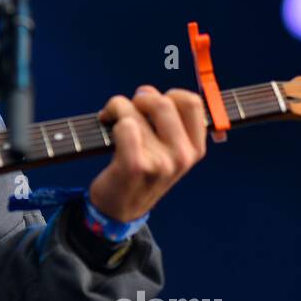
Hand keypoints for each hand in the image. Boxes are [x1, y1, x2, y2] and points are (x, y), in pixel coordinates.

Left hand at [88, 85, 206, 221]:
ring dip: (117, 107)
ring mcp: (160, 163)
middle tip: (126, 109)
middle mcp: (182, 156)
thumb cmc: (141, 172)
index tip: (150, 106)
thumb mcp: (167, 152)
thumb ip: (168, 123)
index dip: (168, 95)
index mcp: (195, 149)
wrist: (119, 209)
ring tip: (111, 117)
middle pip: (162, 102)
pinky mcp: (135, 166)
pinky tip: (105, 126)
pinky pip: (125, 125)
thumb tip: (146, 92)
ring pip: (136, 110)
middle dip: (139, 98)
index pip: (192, 103)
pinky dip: (111, 119)